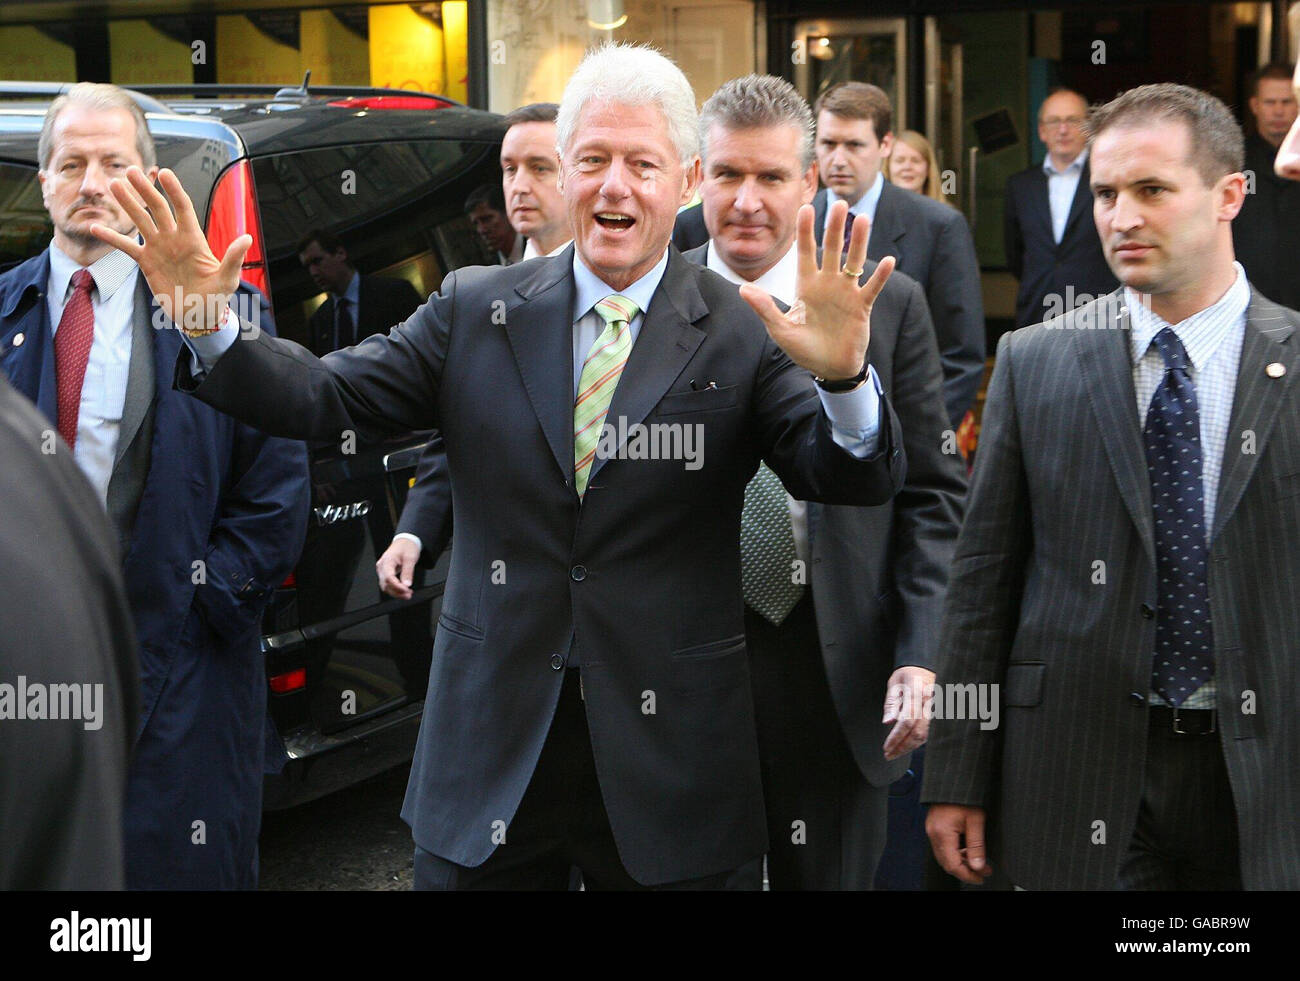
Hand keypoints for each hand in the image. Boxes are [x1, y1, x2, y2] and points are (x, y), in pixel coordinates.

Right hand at [91, 166, 250, 333]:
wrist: (198, 316)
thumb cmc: (216, 298)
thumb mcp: (227, 279)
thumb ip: (233, 258)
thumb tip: (247, 238)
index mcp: (193, 239)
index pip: (183, 208)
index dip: (174, 190)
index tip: (165, 173)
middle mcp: (174, 239)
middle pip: (158, 208)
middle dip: (146, 190)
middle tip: (131, 170)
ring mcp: (158, 249)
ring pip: (141, 221)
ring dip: (128, 204)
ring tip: (114, 185)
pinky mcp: (146, 262)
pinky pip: (126, 247)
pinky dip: (112, 238)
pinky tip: (95, 227)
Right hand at [376, 537, 420, 599]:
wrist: (405, 541)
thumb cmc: (407, 547)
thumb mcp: (410, 558)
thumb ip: (408, 572)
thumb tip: (407, 585)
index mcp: (387, 561)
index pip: (389, 577)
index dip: (397, 586)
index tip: (406, 590)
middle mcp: (382, 566)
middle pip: (386, 584)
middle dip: (397, 592)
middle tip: (409, 595)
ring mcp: (382, 570)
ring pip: (386, 586)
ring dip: (396, 592)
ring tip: (408, 595)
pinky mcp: (385, 573)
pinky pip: (387, 584)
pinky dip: (395, 589)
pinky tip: (403, 591)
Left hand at [738, 199, 893, 380]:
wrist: (828, 368)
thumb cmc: (803, 349)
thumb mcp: (781, 330)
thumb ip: (765, 308)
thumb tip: (743, 289)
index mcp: (806, 285)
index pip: (805, 252)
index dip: (805, 231)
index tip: (805, 208)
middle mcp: (827, 283)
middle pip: (832, 249)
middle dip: (834, 227)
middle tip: (838, 203)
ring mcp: (846, 293)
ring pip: (854, 261)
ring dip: (859, 242)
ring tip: (863, 219)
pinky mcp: (861, 307)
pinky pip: (872, 288)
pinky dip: (879, 276)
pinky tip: (887, 261)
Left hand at [882, 665, 935, 759]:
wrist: (924, 667)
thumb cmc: (907, 673)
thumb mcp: (894, 684)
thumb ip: (891, 703)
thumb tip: (888, 722)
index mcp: (916, 693)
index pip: (907, 721)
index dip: (896, 736)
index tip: (886, 747)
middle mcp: (928, 703)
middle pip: (917, 732)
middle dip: (902, 747)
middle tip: (888, 755)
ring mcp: (934, 709)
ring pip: (924, 735)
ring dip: (909, 747)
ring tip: (895, 752)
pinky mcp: (936, 714)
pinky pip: (928, 732)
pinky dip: (916, 741)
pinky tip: (905, 745)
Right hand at [926, 804, 993, 883]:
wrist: (953, 779)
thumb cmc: (964, 796)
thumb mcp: (976, 820)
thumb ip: (976, 846)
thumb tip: (977, 866)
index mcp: (942, 833)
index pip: (953, 864)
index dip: (968, 875)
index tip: (981, 877)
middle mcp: (933, 833)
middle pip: (946, 863)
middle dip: (965, 870)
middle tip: (984, 871)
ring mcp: (931, 829)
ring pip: (944, 856)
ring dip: (961, 862)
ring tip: (979, 862)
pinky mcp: (934, 826)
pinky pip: (942, 847)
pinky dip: (955, 853)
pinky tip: (967, 850)